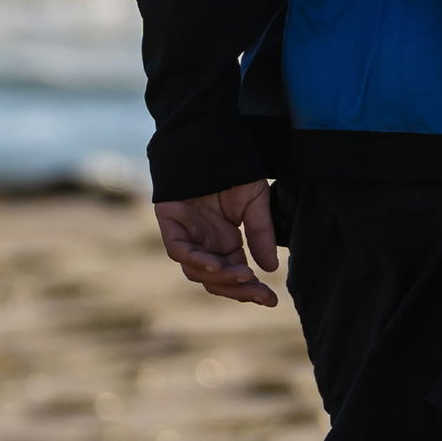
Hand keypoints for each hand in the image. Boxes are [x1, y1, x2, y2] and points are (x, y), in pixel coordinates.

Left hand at [155, 179, 279, 305]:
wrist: (211, 140)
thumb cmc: (233, 170)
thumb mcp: (255, 203)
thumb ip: (261, 234)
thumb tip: (271, 269)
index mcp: (225, 244)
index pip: (236, 275)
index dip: (252, 290)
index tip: (271, 300)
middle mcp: (205, 245)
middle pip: (216, 281)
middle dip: (238, 290)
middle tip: (260, 294)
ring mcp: (186, 236)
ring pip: (197, 272)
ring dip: (221, 278)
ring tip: (244, 275)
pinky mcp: (170, 224)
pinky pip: (180, 251)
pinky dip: (197, 260)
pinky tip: (216, 265)